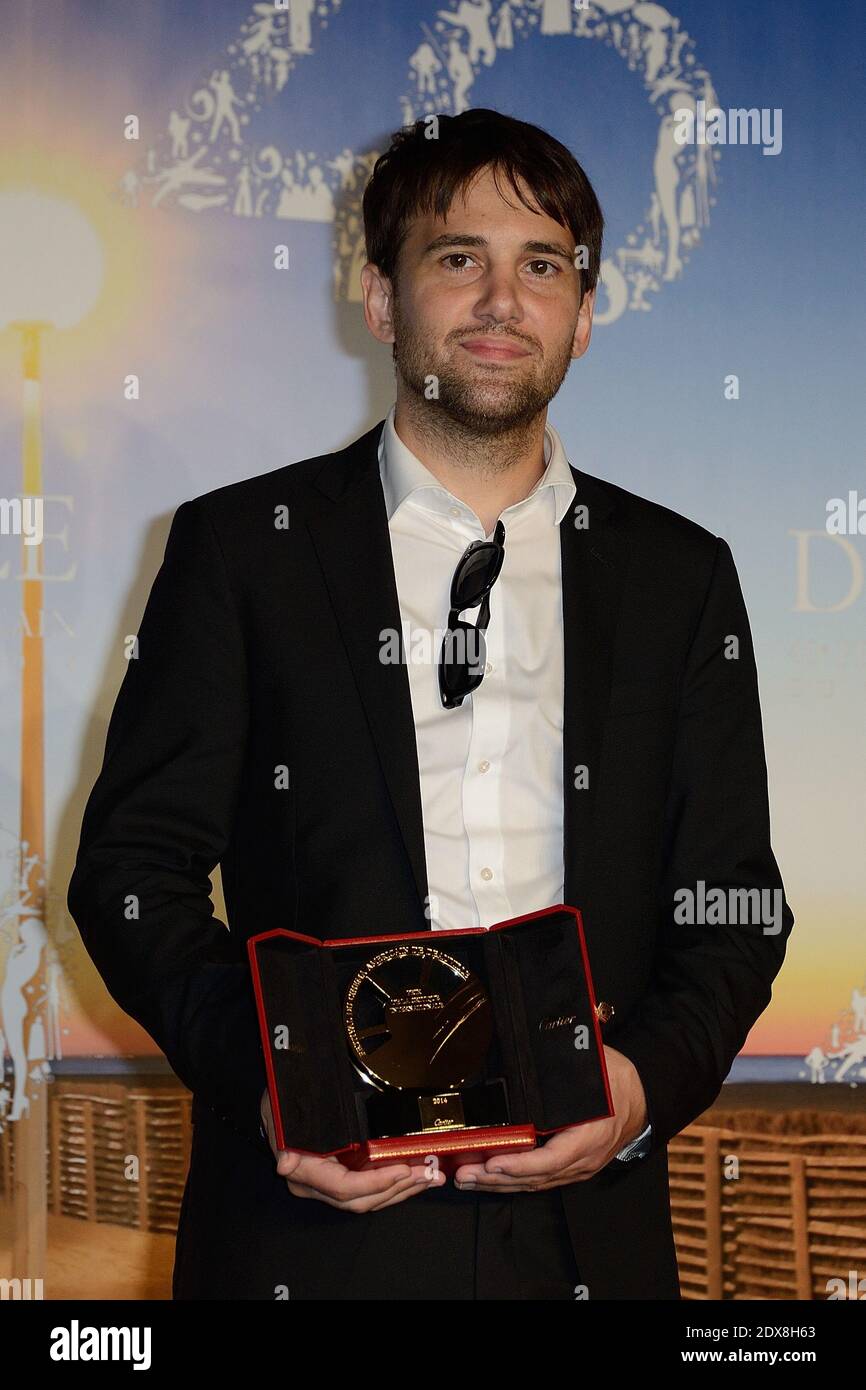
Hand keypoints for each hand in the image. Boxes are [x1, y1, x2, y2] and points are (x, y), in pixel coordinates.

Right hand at [260, 1088, 445, 1211]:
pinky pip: (369, 1191)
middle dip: (398, 1189)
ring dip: (402, 1191)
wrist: (278, 1103)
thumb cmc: (283, 1101)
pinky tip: (415, 1177)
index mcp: (302, 1171)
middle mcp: (314, 1186)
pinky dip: (394, 1186)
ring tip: (430, 1178)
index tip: (402, 1170)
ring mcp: (327, 1186)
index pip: (344, 1188)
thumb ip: (287, 1137)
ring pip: (369, 1200)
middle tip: (429, 1175)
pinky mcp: (340, 1179)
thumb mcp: (282, 1110)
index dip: (375, 1183)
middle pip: (361, 1200)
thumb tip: (285, 1165)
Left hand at [452, 1045, 647, 1192]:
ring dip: (498, 1184)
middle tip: (463, 1175)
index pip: (552, 1158)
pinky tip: (488, 1178)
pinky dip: (512, 1181)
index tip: (494, 1161)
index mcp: (590, 1136)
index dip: (521, 1164)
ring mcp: (578, 1168)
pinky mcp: (571, 1169)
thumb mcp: (596, 1066)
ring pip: (534, 1184)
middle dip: (496, 1179)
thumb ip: (566, 1064)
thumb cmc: (617, 1080)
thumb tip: (534, 1049)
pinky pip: (539, 1180)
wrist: (644, 1099)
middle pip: (536, 1178)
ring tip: (465, 1180)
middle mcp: (583, 1159)